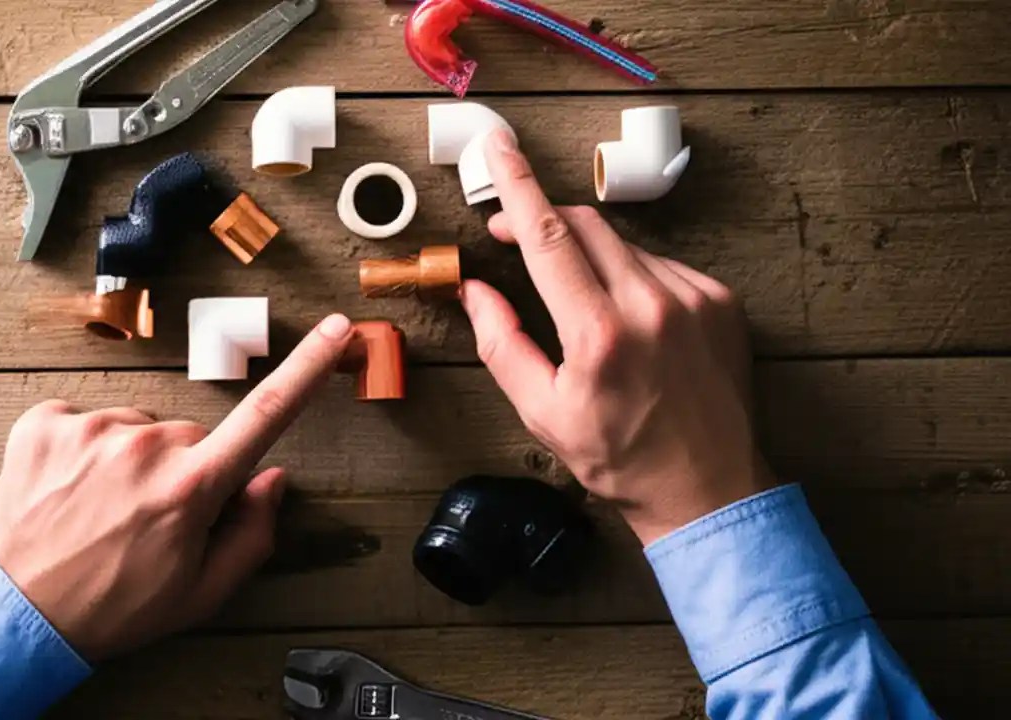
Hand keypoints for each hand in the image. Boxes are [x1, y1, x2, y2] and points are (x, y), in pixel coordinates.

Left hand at [0, 314, 353, 660]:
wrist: (17, 617)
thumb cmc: (115, 607)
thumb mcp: (202, 592)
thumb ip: (252, 533)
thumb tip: (271, 477)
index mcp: (192, 488)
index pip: (266, 414)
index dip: (308, 367)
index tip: (335, 328)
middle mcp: (145, 447)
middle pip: (189, 436)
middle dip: (182, 468)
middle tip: (147, 519)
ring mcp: (92, 429)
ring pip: (137, 429)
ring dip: (128, 461)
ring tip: (100, 510)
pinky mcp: (45, 422)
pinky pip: (86, 421)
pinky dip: (82, 451)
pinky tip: (69, 490)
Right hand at [461, 130, 773, 545]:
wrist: (709, 488)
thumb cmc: (619, 458)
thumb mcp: (542, 412)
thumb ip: (501, 343)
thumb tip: (474, 289)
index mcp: (599, 333)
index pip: (548, 238)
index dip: (517, 187)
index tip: (498, 147)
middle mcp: (651, 303)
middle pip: (584, 226)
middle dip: (543, 220)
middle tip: (513, 236)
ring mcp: (694, 297)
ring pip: (622, 246)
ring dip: (588, 257)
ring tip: (582, 311)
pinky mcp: (720, 300)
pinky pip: (660, 265)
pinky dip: (631, 277)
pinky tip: (629, 322)